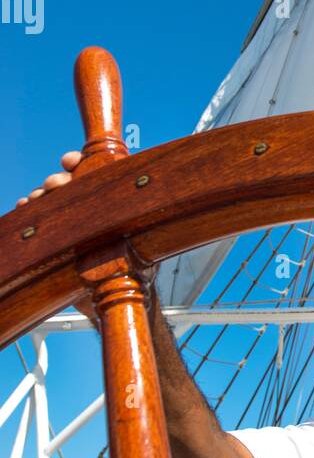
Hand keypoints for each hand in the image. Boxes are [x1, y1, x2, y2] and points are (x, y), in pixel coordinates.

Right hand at [15, 151, 159, 325]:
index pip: (92, 171)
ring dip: (40, 194)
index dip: (79, 161)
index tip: (68, 161)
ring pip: (49, 198)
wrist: (115, 295)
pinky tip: (23, 206)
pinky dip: (28, 209)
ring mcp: (71, 220)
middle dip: (57, 179)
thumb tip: (146, 192)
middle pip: (67, 183)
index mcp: (109, 200)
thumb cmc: (136, 267)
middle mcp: (89, 206)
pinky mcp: (56, 236)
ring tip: (35, 198)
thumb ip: (140, 220)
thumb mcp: (141, 240)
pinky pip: (38, 218)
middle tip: (54, 184)